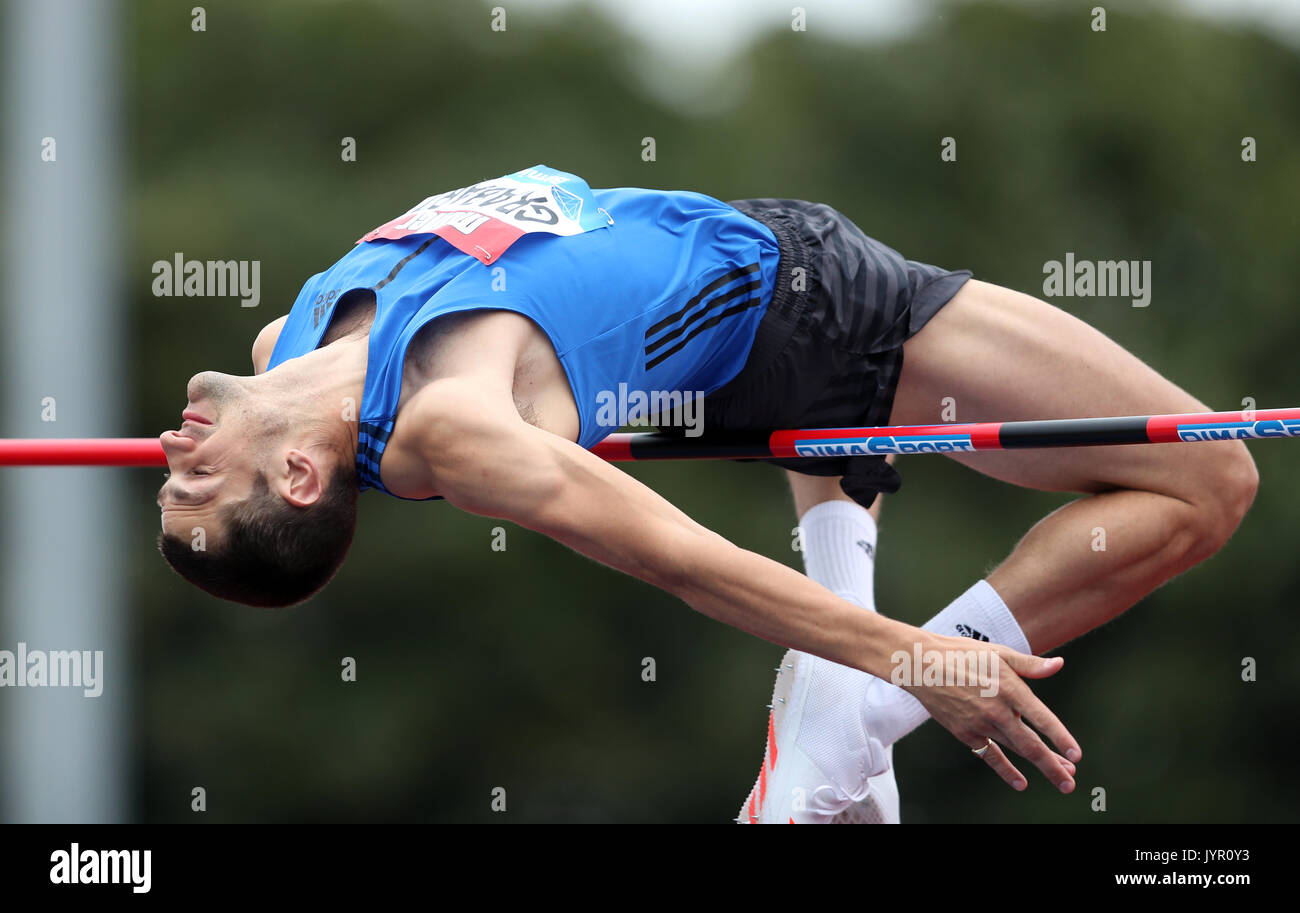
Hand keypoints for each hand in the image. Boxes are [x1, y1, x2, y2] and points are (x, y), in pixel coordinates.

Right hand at [897, 632, 1080, 792]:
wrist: (921, 665)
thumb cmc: (962, 654)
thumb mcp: (999, 652)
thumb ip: (1030, 664)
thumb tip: (1059, 664)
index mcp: (1009, 688)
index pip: (1042, 719)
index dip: (1060, 738)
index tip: (1076, 756)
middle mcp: (997, 711)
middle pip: (1031, 745)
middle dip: (1054, 765)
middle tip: (1071, 782)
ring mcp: (980, 724)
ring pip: (1016, 750)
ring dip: (1039, 765)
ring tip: (1061, 778)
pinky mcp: (965, 733)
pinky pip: (990, 755)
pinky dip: (1006, 770)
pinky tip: (1021, 782)